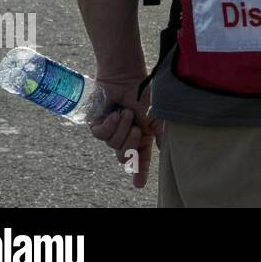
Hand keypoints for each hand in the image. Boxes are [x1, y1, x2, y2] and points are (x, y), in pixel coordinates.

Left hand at [90, 75, 160, 189]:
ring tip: (125, 112)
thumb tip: (162, 149)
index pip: (141, 158)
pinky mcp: (98, 123)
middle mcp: (126, 135)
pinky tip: (113, 114)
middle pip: (124, 155)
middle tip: (136, 128)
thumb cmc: (144, 92)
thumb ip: (158, 133)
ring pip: (112, 145)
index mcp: (142, 135)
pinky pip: (100, 135)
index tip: (139, 185)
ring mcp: (111, 130)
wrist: (126, 75)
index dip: (140, 172)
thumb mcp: (156, 115)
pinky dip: (108, 125)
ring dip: (121, 128)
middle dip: (130, 143)